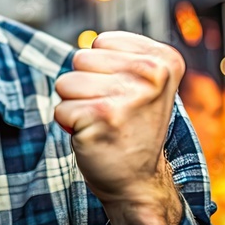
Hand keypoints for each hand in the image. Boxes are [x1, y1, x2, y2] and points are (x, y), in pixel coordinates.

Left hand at [54, 31, 183, 205]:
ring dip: (75, 105)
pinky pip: (60, 109)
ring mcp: (127, 96)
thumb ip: (122, 56)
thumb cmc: (132, 126)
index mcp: (164, 60)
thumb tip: (85, 45)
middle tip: (110, 111)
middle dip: (85, 85)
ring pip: (65, 82)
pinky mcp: (102, 117)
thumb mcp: (145, 84)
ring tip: (101, 122)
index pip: (101, 42)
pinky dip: (70, 125)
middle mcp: (152, 74)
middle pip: (80, 59)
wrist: (138, 181)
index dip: (102, 69)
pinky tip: (94, 136)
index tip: (125, 93)